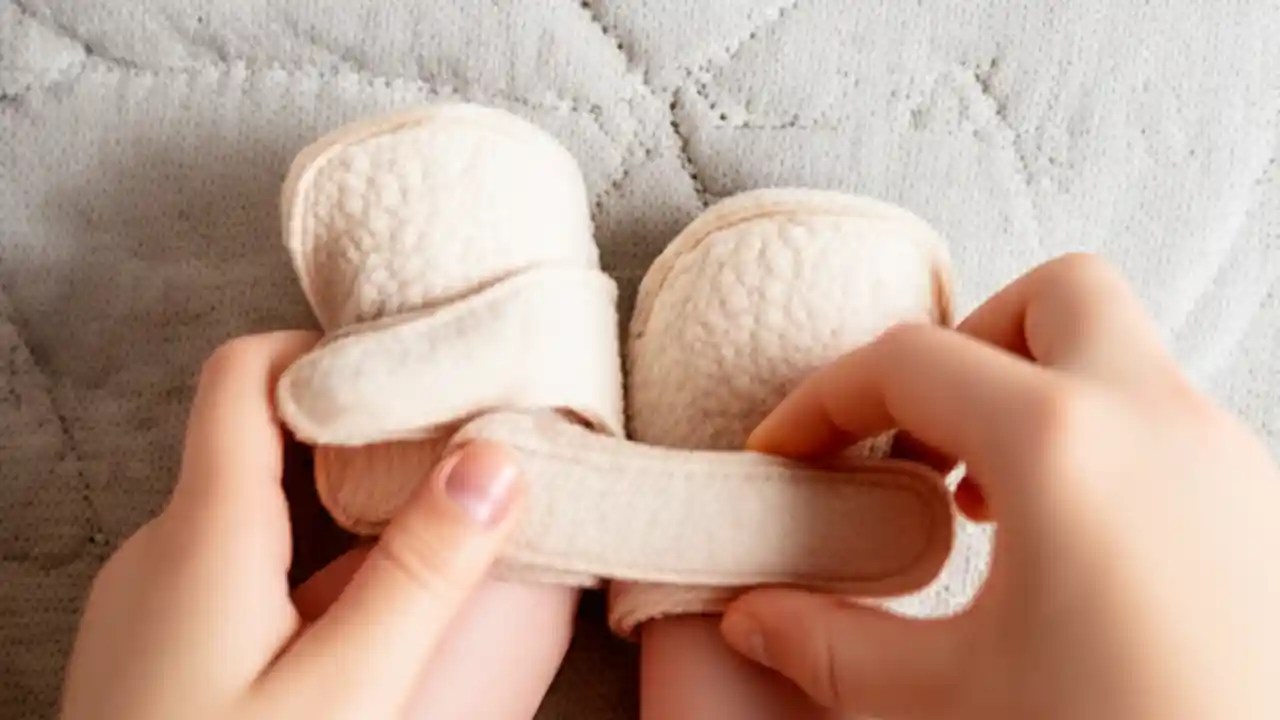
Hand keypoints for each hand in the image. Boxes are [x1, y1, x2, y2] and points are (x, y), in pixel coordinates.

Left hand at [60, 332, 525, 719]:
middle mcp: (163, 549)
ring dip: (340, 512)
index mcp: (203, 534)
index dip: (328, 353)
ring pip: (255, 509)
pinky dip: (308, 568)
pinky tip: (362, 623)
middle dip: (359, 439)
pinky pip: (238, 570)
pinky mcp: (159, 648)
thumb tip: (496, 456)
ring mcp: (153, 600)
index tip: (414, 376)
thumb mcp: (348, 693)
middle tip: (450, 461)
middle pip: (259, 437)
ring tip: (426, 539)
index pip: (245, 371)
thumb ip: (423, 572)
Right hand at [720, 254, 1279, 718]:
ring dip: (1033, 394)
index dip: (823, 401)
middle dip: (967, 345)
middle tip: (914, 434)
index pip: (911, 363)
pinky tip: (1059, 541)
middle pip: (1054, 297)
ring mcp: (1228, 460)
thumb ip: (832, 646)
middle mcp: (1160, 423)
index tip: (786, 452)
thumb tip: (755, 619)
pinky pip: (1166, 423)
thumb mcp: (948, 704)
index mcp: (1064, 447)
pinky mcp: (1260, 510)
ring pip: (1121, 355)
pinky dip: (1095, 443)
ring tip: (975, 498)